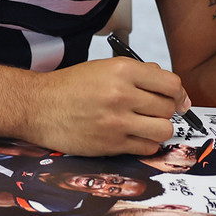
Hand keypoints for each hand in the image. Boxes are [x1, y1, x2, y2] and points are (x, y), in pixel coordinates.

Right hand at [25, 57, 189, 155]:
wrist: (38, 107)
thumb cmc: (68, 87)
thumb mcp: (103, 68)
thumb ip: (137, 74)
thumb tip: (170, 88)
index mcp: (122, 70)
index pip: (170, 84)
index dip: (177, 93)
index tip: (176, 98)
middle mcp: (122, 95)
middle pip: (169, 107)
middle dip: (165, 110)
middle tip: (152, 111)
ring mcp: (117, 122)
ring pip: (163, 130)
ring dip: (158, 128)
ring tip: (145, 125)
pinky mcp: (112, 144)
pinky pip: (147, 148)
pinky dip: (145, 144)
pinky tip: (132, 136)